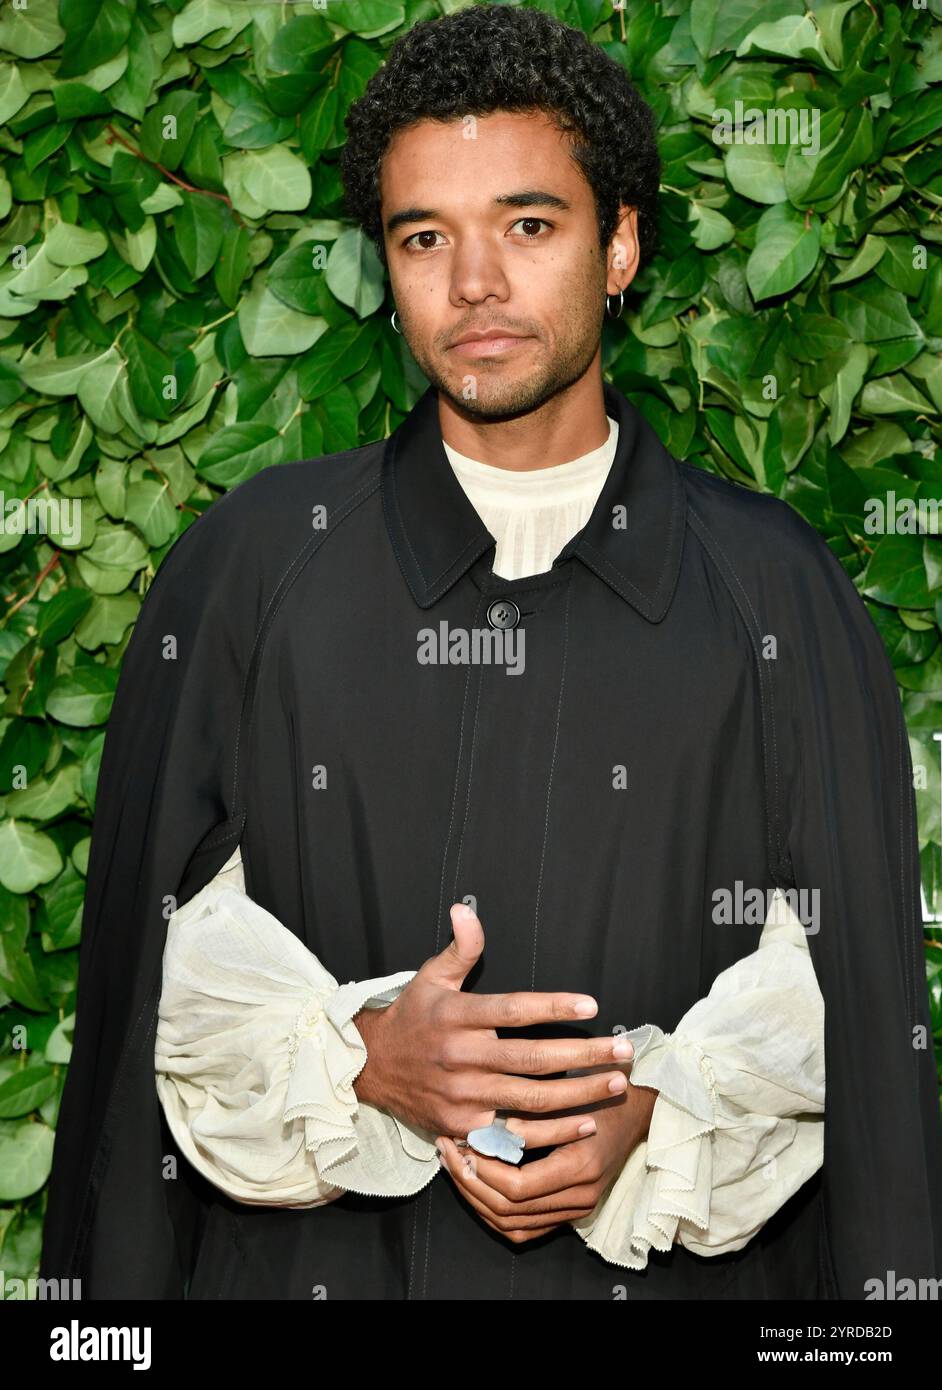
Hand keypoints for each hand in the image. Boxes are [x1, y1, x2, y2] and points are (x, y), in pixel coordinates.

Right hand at [351, 902, 633, 1137]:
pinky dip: (553, 1132)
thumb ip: (459, 949)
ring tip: (616, 1083)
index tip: (592, 1005)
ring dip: (580, 1094)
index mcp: (457, 1017)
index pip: (513, 1009)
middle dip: (584, 1055)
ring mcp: (463, 1097)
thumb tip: (466, 909)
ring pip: (532, 1099)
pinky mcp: (463, 1128)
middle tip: (623, 1050)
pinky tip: (585, 1121)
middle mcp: (461, 1058)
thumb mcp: (430, 978)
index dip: (554, 1007)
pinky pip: (515, 1134)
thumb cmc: (411, 1017)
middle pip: (533, 1059)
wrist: (370, 1069)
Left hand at [435, 1067, 657, 1242]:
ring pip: (512, 1224)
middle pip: (509, 1211)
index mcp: (580, 1168)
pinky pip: (524, 1227)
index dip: (482, 1170)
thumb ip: (529, 1117)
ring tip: (453, 1167)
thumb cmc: (601, 1092)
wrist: (637, 1108)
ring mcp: (577, 1207)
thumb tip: (480, 1126)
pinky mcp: (571, 1209)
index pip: (517, 1187)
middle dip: (470, 1184)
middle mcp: (580, 1195)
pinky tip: (475, 1186)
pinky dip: (495, 1211)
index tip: (459, 1144)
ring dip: (477, 1198)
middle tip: (446, 1153)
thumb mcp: (568, 1096)